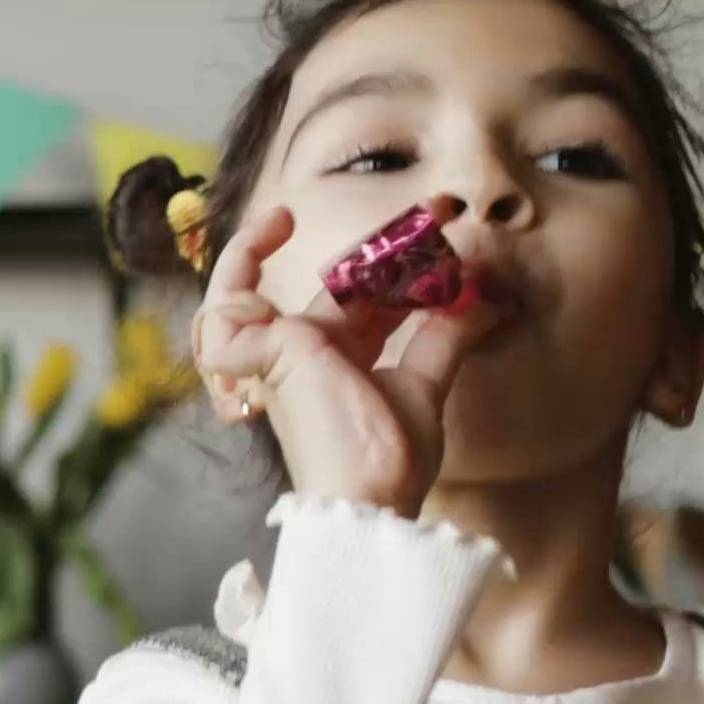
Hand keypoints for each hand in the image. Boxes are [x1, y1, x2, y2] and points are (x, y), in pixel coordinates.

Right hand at [194, 200, 478, 519]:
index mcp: (339, 360)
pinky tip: (267, 240)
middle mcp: (301, 353)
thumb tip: (480, 294)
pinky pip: (223, 312)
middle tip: (436, 208)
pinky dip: (235, 275)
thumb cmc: (387, 462)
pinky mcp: (262, 354)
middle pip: (329, 278)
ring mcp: (274, 355)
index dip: (408, 258)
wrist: (371, 495)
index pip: (365, 293)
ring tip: (280, 217)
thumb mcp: (427, 384)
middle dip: (384, 238)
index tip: (446, 224)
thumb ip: (444, 337)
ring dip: (254, 248)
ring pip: (240, 292)